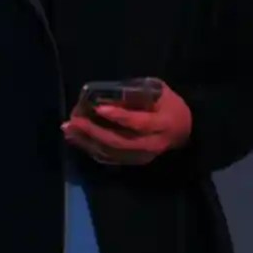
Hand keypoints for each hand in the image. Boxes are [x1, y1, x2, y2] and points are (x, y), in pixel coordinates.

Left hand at [62, 81, 192, 165]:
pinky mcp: (133, 162)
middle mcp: (152, 144)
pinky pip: (110, 158)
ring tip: (68, 129)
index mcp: (162, 124)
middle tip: (74, 120)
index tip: (98, 107)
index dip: (118, 116)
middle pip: (119, 141)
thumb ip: (138, 91)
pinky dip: (91, 148)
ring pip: (111, 152)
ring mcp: (142, 156)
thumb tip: (110, 90)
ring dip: (87, 141)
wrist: (184, 132)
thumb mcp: (161, 92)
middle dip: (94, 131)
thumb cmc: (170, 106)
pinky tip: (77, 139)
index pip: (138, 123)